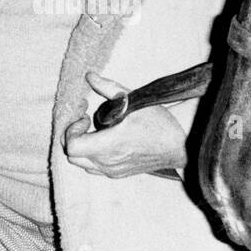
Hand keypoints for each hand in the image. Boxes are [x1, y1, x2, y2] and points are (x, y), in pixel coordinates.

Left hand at [63, 71, 187, 178]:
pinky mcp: (117, 174)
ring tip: (94, 130)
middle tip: (85, 120)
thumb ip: (108, 88)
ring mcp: (112, 171)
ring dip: (82, 146)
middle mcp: (108, 162)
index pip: (72, 146)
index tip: (84, 116)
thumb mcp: (133, 100)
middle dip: (73, 136)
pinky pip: (94, 168)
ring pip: (81, 163)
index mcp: (109, 145)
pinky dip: (91, 155)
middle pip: (72, 156)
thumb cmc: (158, 124)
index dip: (71, 130)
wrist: (179, 146)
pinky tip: (104, 140)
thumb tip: (90, 76)